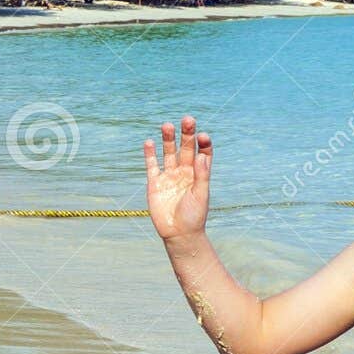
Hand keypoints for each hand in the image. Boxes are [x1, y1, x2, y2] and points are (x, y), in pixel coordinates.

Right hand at [143, 115, 212, 241]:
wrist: (179, 234)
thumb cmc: (195, 216)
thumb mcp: (201, 194)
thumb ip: (202, 175)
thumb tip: (202, 155)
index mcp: (198, 174)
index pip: (202, 153)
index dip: (203, 143)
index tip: (203, 136)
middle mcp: (184, 172)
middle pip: (185, 148)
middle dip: (186, 134)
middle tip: (187, 119)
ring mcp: (169, 176)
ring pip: (168, 153)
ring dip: (168, 140)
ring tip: (167, 125)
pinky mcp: (155, 183)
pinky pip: (152, 165)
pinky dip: (150, 154)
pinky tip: (150, 142)